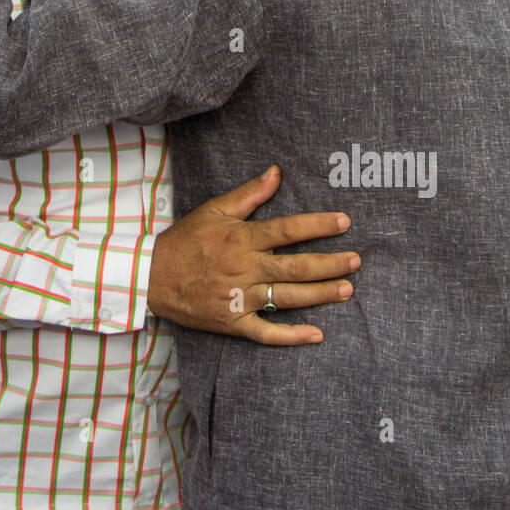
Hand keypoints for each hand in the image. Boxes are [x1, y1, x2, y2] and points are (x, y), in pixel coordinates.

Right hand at [146, 165, 359, 343]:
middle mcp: (245, 268)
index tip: (344, 223)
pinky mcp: (233, 322)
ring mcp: (240, 298)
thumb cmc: (186, 240)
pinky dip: (292, 336)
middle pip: (296, 266)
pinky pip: (267, 333)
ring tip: (347, 289)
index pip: (288, 230)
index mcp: (242, 239)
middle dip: (330, 264)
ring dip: (321, 294)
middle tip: (356, 260)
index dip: (318, 226)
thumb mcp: (214, 209)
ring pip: (288, 297)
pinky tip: (316, 335)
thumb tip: (277, 172)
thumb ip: (250, 194)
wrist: (153, 276)